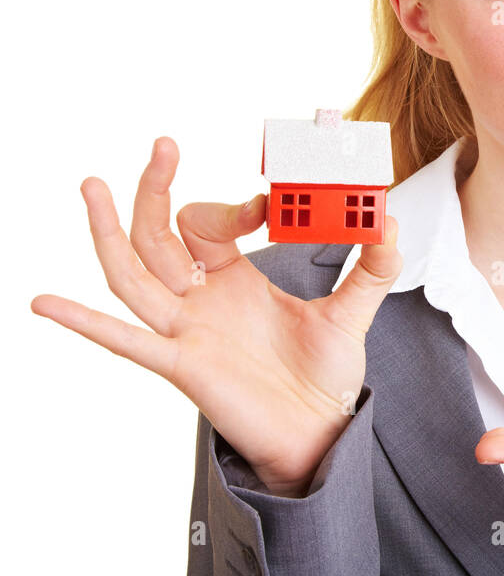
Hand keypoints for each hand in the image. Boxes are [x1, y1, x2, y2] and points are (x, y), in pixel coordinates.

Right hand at [31, 136, 401, 496]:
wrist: (321, 431)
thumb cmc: (324, 375)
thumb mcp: (353, 309)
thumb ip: (372, 265)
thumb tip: (387, 217)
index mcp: (234, 280)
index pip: (209, 225)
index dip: (232, 206)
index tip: (267, 203)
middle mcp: (201, 301)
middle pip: (159, 236)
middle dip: (156, 189)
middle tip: (163, 144)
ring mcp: (186, 331)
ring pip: (133, 273)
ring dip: (109, 230)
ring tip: (92, 184)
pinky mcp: (182, 365)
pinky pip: (125, 340)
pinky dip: (83, 322)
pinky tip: (44, 302)